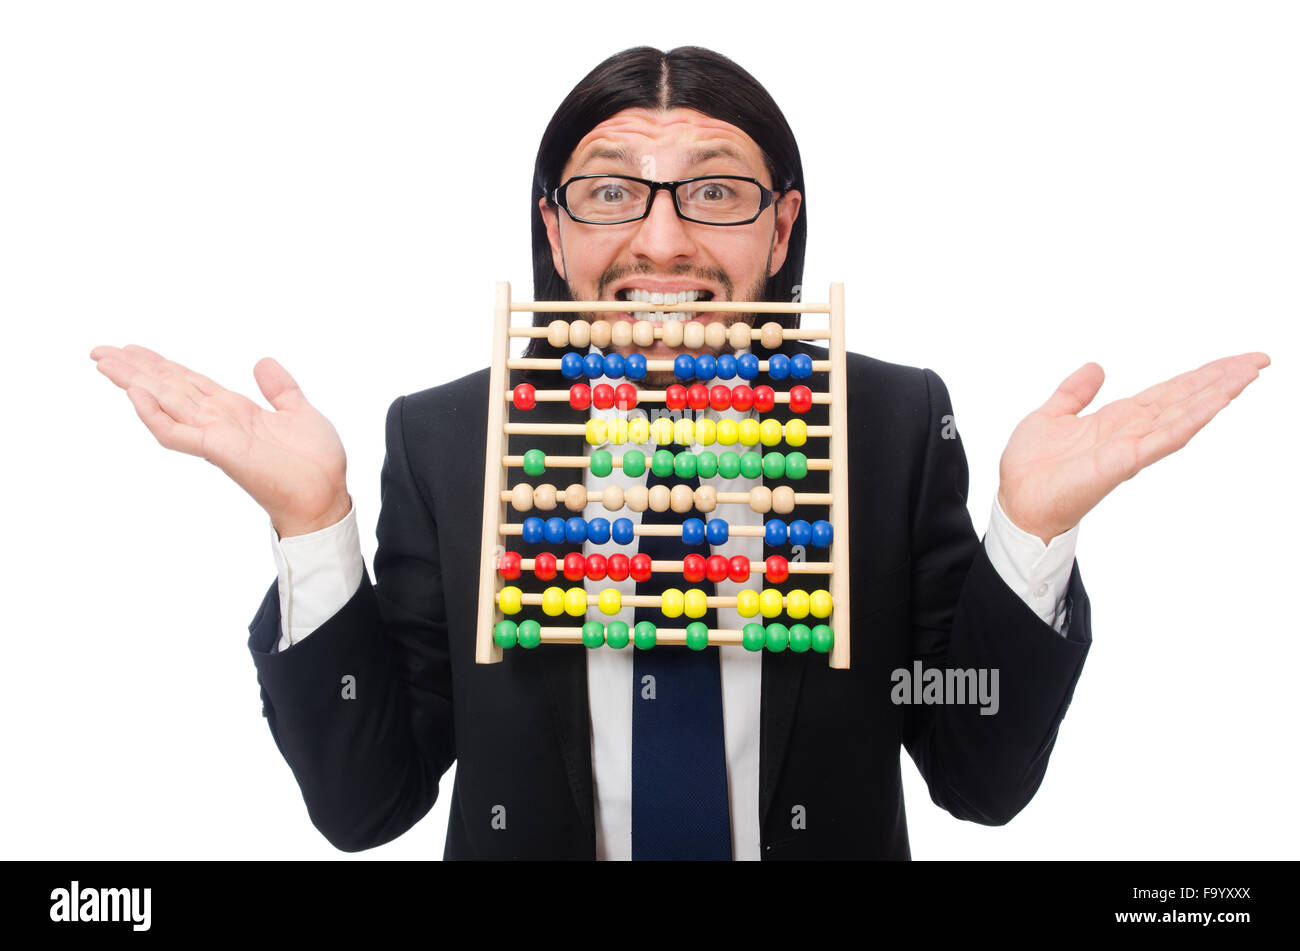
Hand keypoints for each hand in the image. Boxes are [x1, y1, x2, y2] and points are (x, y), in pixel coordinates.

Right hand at [89, 344, 350, 536]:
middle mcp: (218, 421)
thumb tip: (262, 361)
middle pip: (167, 387)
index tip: (132, 348)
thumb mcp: (299, 412)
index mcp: (235, 410)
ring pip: (164, 403)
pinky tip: (136, 394)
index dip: (161, 364)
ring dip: (133, 382)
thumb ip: (280, 388)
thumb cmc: (315, 463)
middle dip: (134, 368)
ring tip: (103, 361)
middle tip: (99, 350)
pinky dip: (155, 414)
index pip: (188, 382)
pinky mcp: (218, 450)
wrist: (325, 495)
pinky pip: (177, 433)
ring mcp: (214, 435)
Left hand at [997, 352, 1270, 543]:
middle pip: (1186, 399)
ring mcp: (1132, 447)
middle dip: (1222, 379)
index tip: (1234, 360)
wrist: (1015, 500)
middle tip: (1260, 359)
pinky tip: (1217, 401)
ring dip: (1217, 393)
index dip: (1201, 375)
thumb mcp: (1051, 415)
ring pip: (1185, 415)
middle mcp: (1132, 431)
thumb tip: (1096, 367)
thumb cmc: (1030, 467)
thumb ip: (1075, 393)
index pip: (1169, 392)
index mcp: (1118, 419)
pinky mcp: (1125, 462)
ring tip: (1249, 373)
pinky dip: (1192, 419)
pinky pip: (1165, 437)